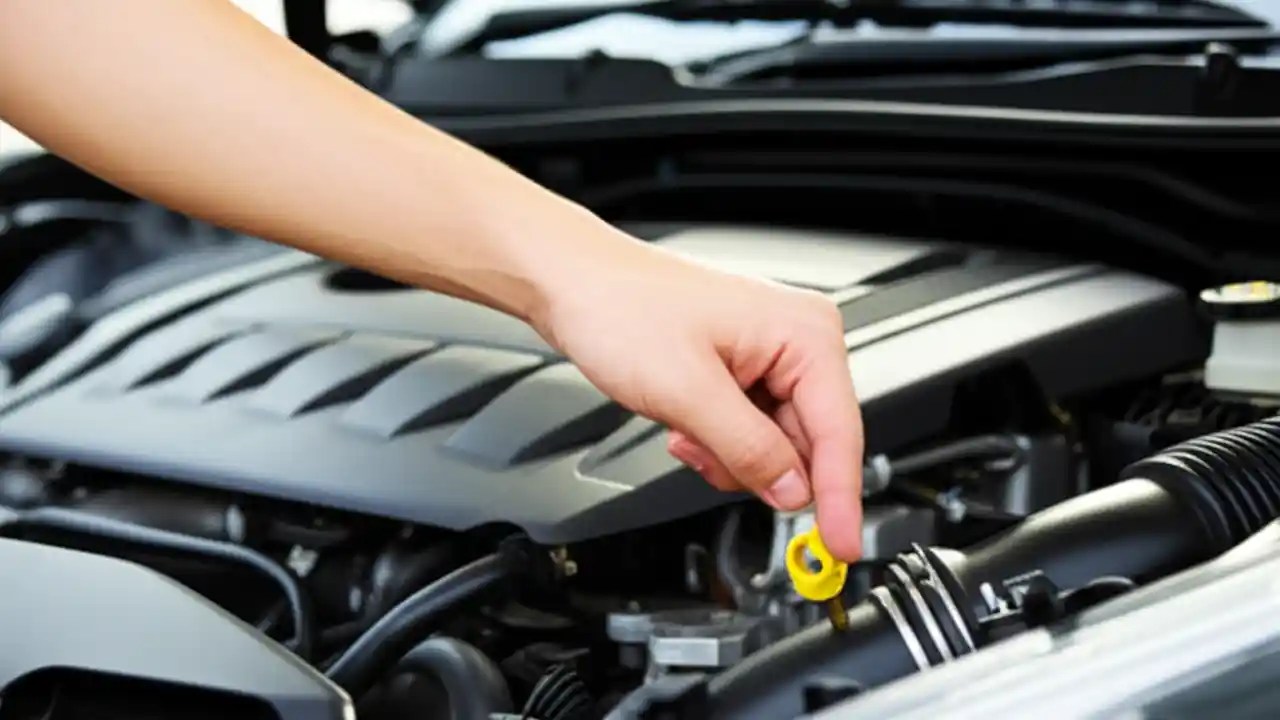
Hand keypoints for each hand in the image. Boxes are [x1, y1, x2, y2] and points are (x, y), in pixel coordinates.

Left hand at [534, 235, 864, 561]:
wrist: (575, 283)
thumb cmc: (622, 308)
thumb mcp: (687, 392)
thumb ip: (749, 448)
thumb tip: (792, 492)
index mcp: (805, 333)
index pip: (839, 434)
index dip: (839, 499)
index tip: (841, 548)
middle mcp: (798, 341)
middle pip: (808, 445)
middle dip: (756, 465)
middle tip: (703, 452)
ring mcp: (772, 356)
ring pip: (775, 446)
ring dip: (729, 454)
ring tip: (685, 426)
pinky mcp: (745, 369)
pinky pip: (749, 432)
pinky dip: (716, 442)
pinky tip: (684, 422)